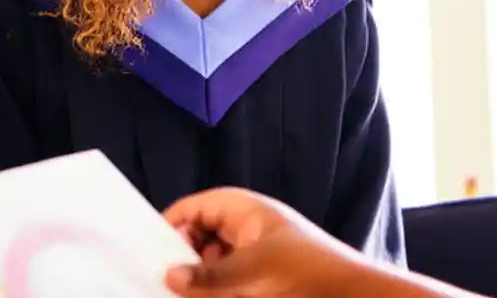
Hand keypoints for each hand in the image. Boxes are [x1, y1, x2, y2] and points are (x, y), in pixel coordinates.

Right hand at [163, 188, 359, 297]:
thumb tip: (170, 276)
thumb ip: (208, 276)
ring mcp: (253, 257)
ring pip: (211, 265)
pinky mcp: (258, 282)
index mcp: (244, 211)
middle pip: (200, 237)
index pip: (196, 207)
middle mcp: (246, 230)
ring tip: (172, 294)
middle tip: (156, 281)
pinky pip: (226, 283)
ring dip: (197, 281)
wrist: (351, 296)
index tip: (145, 248)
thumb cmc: (306, 272)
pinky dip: (213, 292)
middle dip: (181, 258)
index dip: (172, 223)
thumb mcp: (250, 273)